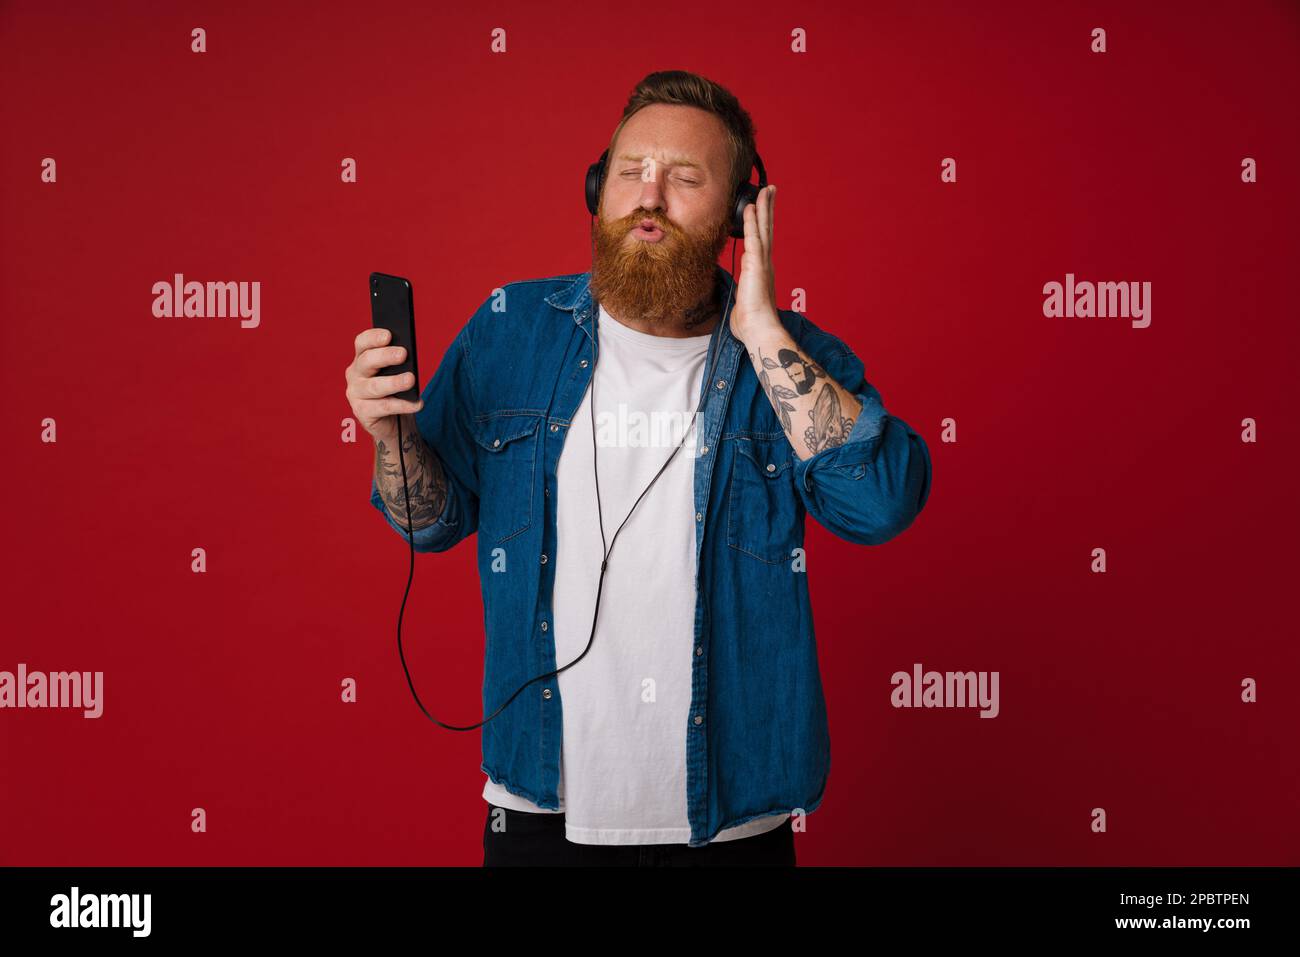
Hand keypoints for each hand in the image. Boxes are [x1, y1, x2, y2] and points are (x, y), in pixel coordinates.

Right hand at [345, 327, 423, 439]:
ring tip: (411, 379)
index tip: (388, 335)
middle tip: (403, 354)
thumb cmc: (395, 390)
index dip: (373, 337)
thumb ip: (398, 362)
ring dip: (394, 382)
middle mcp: (355, 374)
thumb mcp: (396, 372)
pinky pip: (384, 407)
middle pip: (367, 361)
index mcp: (362, 358)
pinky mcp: (363, 413)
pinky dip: (402, 405)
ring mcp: (356, 394)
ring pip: (375, 386)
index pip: (362, 343)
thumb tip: (408, 355)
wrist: (392, 420)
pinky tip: (417, 403)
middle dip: (385, 356)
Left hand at [728, 184, 780, 342]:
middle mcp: (765, 263)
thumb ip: (742, 293)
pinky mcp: (756, 265)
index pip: (762, 241)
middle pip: (767, 229)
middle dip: (768, 208)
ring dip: (763, 208)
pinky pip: (753, 238)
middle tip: (770, 190)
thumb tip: (739, 295)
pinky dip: (751, 222)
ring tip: (765, 190)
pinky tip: (750, 207)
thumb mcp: (743, 302)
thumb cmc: (751, 322)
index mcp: (762, 270)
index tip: (762, 210)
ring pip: (762, 228)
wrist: (758, 329)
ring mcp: (762, 262)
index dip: (763, 224)